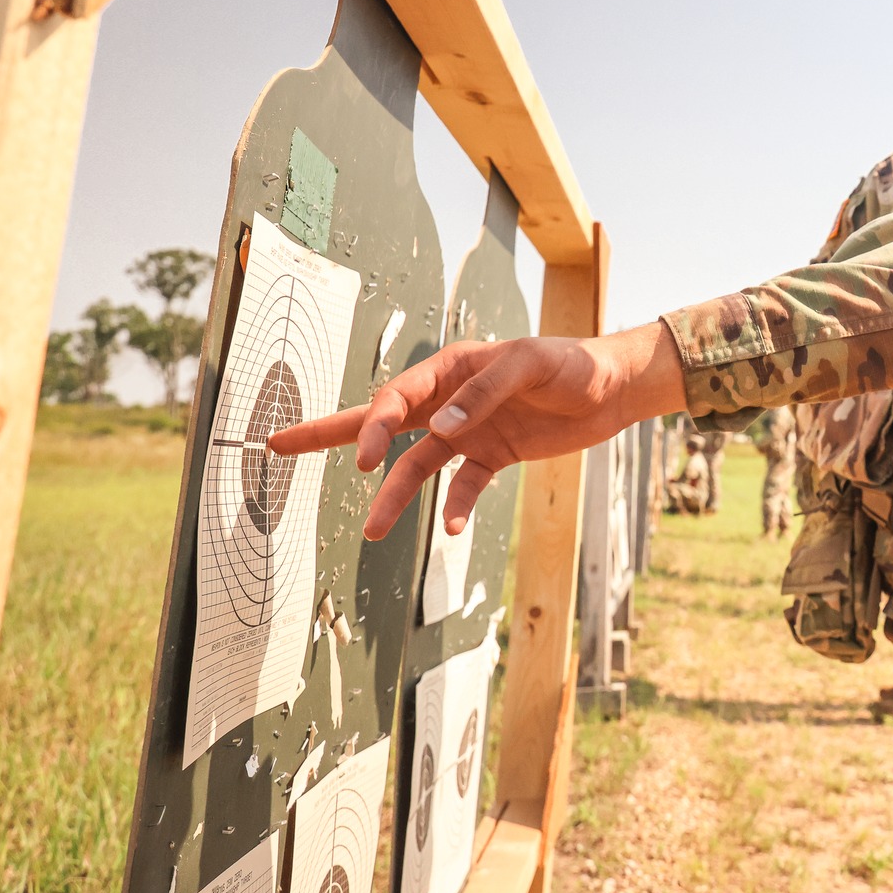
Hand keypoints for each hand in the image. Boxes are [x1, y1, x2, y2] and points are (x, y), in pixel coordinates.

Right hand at [267, 324, 678, 539]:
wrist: (614, 387)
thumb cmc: (572, 363)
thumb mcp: (531, 364)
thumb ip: (484, 392)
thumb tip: (440, 428)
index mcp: (453, 367)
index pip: (399, 395)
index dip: (376, 423)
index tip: (368, 456)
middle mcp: (451, 399)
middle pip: (382, 420)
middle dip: (331, 434)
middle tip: (278, 445)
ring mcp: (469, 430)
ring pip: (418, 465)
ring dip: (396, 496)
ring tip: (371, 530)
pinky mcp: (494, 457)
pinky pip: (464, 486)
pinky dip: (456, 507)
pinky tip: (453, 529)